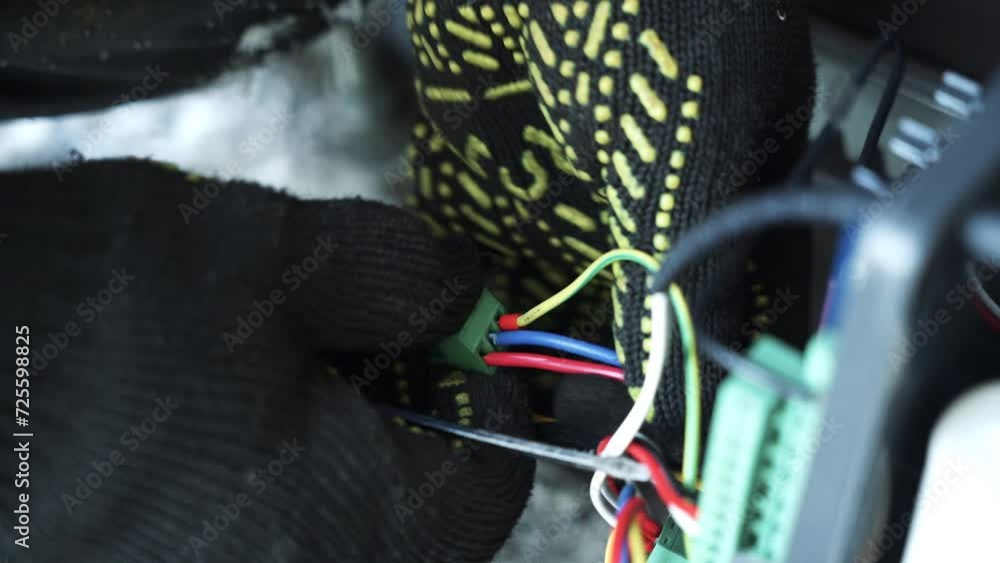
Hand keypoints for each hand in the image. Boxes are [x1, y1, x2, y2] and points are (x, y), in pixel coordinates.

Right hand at [0, 158, 533, 561]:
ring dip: (321, 429)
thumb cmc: (92, 315)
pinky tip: (200, 398)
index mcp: (357, 534)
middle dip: (397, 404)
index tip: (449, 321)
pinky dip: (257, 458)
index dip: (484, 385)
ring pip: (328, 511)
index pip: (487, 481)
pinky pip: (255, 521)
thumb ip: (402, 275)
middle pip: (408, 505)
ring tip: (252, 352)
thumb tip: (465, 287)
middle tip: (344, 324)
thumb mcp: (274, 258)